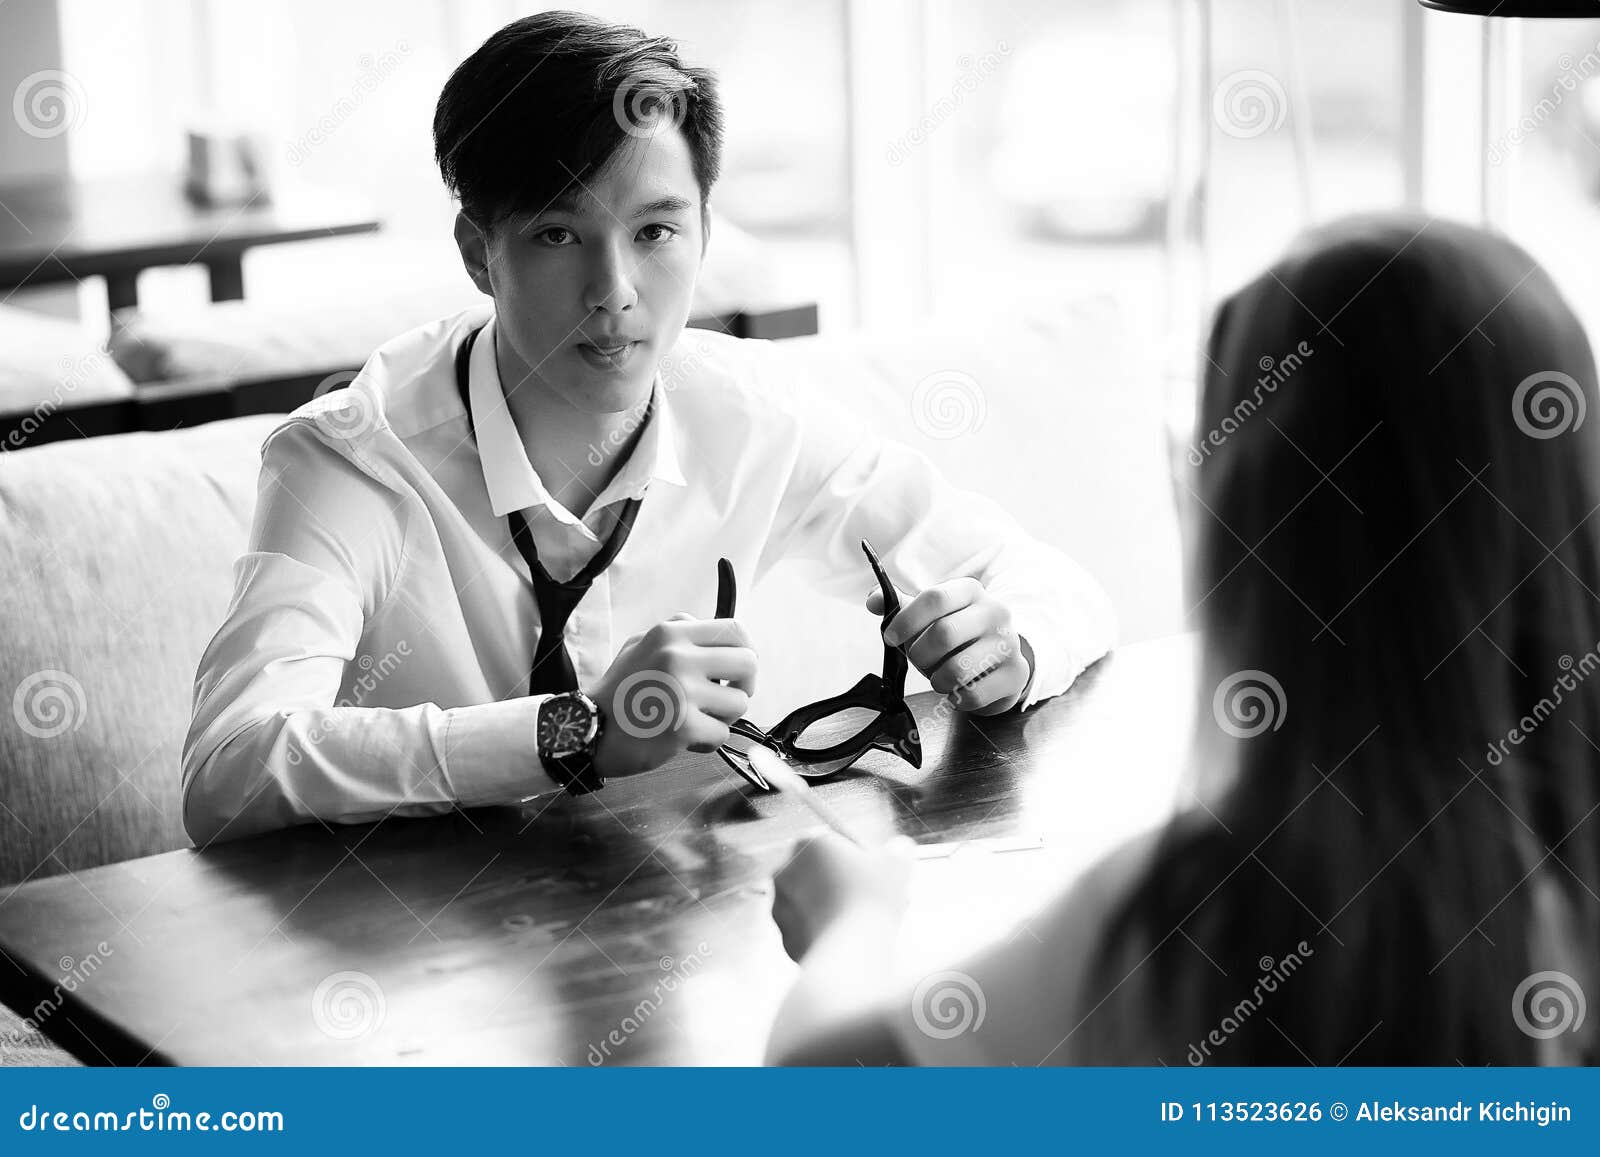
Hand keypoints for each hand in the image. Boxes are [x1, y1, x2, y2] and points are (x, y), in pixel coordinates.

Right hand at [591, 613, 757, 777]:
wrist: (588, 729)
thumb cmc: (620, 690)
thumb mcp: (642, 644)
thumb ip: (680, 634)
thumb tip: (723, 639)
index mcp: (671, 633)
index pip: (735, 631)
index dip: (746, 650)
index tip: (737, 669)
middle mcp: (678, 657)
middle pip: (748, 663)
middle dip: (742, 684)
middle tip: (723, 697)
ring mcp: (682, 692)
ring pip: (739, 703)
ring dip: (723, 716)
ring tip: (697, 719)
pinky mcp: (683, 727)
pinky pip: (722, 734)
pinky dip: (708, 741)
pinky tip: (686, 739)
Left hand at [771, 834, 914, 961]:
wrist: (848, 953)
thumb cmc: (872, 900)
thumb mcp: (898, 862)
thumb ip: (899, 848)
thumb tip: (900, 849)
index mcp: (808, 844)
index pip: (835, 844)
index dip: (858, 859)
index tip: (875, 876)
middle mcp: (786, 870)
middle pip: (821, 872)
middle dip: (843, 884)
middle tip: (872, 899)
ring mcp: (780, 905)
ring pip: (814, 902)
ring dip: (834, 908)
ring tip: (862, 922)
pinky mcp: (784, 935)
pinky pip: (810, 929)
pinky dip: (826, 932)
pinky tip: (847, 939)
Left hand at [867, 577, 1032, 714]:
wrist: (1000, 660)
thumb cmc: (958, 636)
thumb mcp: (930, 616)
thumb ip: (901, 607)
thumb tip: (873, 600)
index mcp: (970, 591)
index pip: (934, 598)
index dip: (906, 620)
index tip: (890, 637)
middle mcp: (995, 612)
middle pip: (943, 634)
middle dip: (919, 655)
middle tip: (919, 661)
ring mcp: (1009, 644)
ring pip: (957, 669)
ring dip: (937, 679)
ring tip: (940, 676)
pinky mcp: (1016, 674)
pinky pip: (973, 694)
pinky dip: (956, 698)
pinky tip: (959, 689)